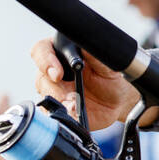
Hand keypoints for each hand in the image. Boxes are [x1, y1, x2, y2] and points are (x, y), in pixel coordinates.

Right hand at [28, 38, 151, 130]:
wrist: (117, 101)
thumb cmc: (109, 78)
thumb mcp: (106, 64)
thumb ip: (94, 54)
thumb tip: (84, 44)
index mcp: (62, 53)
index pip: (41, 50)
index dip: (45, 60)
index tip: (57, 73)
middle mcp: (54, 71)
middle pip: (41, 77)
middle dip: (55, 88)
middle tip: (70, 95)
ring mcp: (54, 91)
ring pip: (45, 96)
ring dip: (60, 102)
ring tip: (75, 105)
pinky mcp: (57, 108)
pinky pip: (51, 113)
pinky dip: (63, 114)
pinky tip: (74, 113)